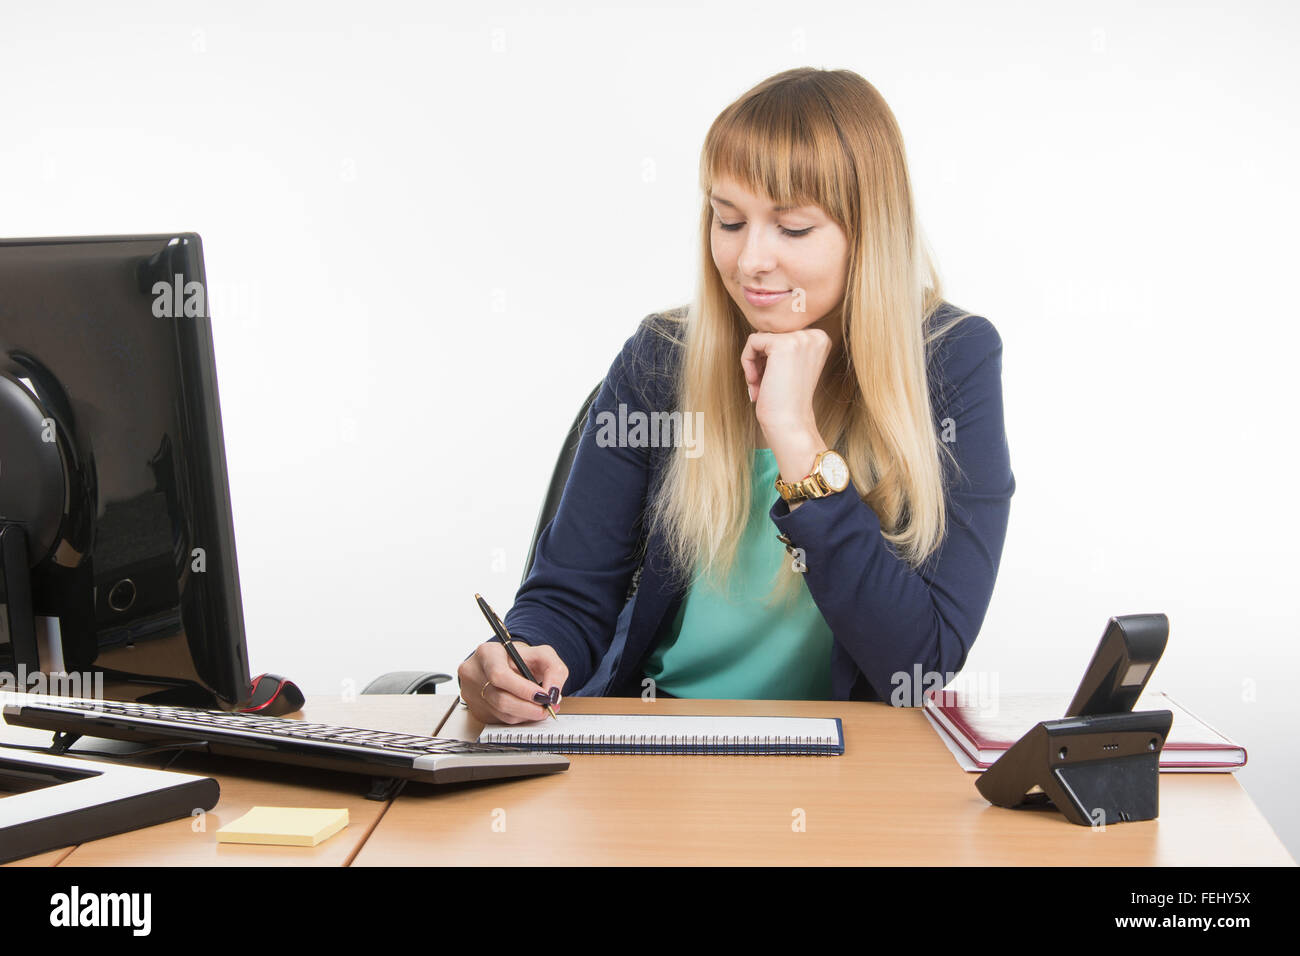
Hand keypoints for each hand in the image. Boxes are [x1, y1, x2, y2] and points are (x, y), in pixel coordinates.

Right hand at [458, 641, 568, 724]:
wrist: (506, 664)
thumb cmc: (522, 658)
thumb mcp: (542, 655)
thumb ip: (554, 670)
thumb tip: (553, 693)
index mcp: (487, 653)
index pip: (499, 675)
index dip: (522, 689)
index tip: (542, 696)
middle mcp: (474, 672)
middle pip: (500, 698)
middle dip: (528, 708)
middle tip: (545, 709)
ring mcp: (472, 692)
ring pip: (500, 712)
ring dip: (524, 714)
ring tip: (540, 709)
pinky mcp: (476, 708)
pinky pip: (498, 718)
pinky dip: (516, 717)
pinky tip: (526, 709)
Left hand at [741, 328, 831, 481]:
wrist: (790, 424)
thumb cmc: (786, 401)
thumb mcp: (791, 366)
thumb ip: (784, 345)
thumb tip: (761, 331)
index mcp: (820, 338)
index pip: (781, 334)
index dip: (770, 358)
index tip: (772, 379)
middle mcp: (815, 335)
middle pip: (770, 334)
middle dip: (761, 360)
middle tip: (762, 385)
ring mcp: (800, 338)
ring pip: (760, 338)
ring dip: (754, 363)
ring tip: (758, 386)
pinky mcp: (782, 344)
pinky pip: (751, 342)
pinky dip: (746, 363)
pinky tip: (755, 382)